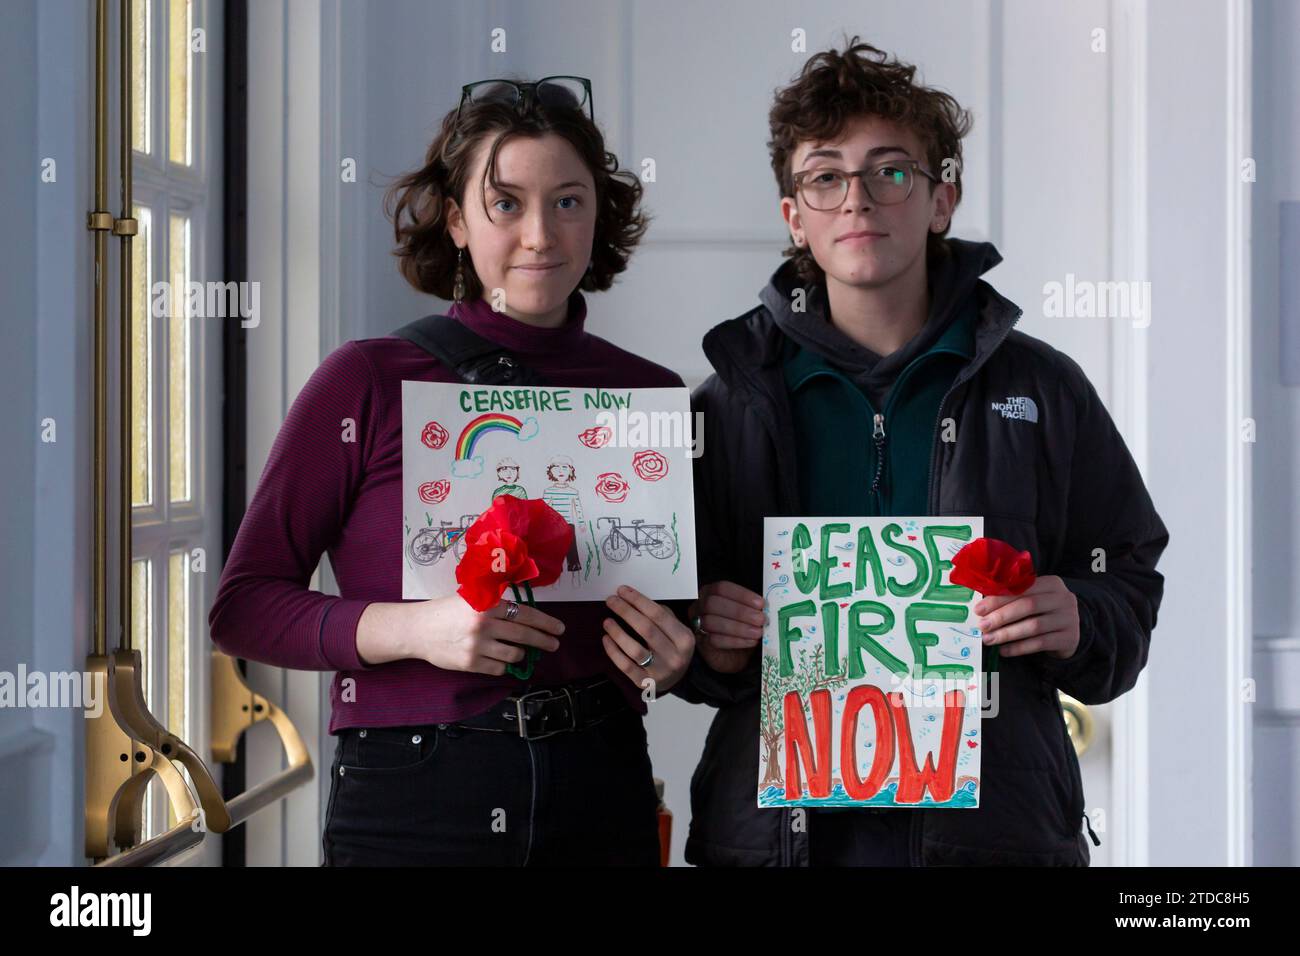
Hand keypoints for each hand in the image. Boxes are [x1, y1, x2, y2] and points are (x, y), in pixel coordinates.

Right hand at [406, 594, 564, 675]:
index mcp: (488, 604)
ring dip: (521, 654)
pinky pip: (498, 668)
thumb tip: (525, 610)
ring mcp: (477, 645)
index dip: (546, 623)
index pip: (526, 614)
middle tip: (553, 644)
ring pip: (514, 654)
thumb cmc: (446, 611)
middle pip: (525, 635)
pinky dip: (504, 665)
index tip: (558, 629)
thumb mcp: (472, 597)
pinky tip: (502, 660)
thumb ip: (496, 600)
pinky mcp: (471, 663)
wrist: (418, 629)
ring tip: (521, 651)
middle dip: (544, 641)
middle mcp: (484, 624)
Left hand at [601, 585, 694, 694]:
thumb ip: (661, 615)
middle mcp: (674, 656)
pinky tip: (606, 639)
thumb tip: (633, 600)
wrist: (677, 679)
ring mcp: (660, 672)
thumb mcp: (677, 630)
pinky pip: (625, 666)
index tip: (622, 590)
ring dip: (617, 632)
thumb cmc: (673, 647)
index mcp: (684, 639)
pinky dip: (613, 651)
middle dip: (626, 611)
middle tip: (611, 600)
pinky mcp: (644, 683)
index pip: (658, 615)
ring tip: (607, 621)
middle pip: (646, 629)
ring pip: (634, 649)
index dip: (638, 600)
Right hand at [690, 581, 765, 673]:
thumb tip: (766, 607)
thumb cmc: (739, 626)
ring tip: (758, 632)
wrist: (732, 653)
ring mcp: (698, 624)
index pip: (722, 588)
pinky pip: (715, 640)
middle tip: (760, 619)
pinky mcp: (702, 642)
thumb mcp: (746, 612)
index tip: (760, 604)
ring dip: (739, 627)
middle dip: (740, 611)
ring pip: (712, 622)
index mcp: (711, 592)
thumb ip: (752, 607)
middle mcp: (700, 605)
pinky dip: (736, 641)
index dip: (742, 595)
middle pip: (713, 604)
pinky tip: (751, 641)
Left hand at [976, 575, 1080, 659]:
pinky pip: (1040, 643)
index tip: (979, 610)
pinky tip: (1004, 651)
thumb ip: (1013, 599)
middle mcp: (1063, 598)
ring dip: (1007, 634)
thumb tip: (981, 608)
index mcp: (1051, 583)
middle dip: (1001, 616)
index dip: (998, 599)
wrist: (1069, 632)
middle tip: (983, 626)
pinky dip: (1019, 648)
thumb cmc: (1043, 613)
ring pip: (1034, 626)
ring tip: (989, 639)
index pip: (1022, 589)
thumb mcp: (1033, 600)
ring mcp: (1069, 618)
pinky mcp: (1069, 638)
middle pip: (1028, 606)